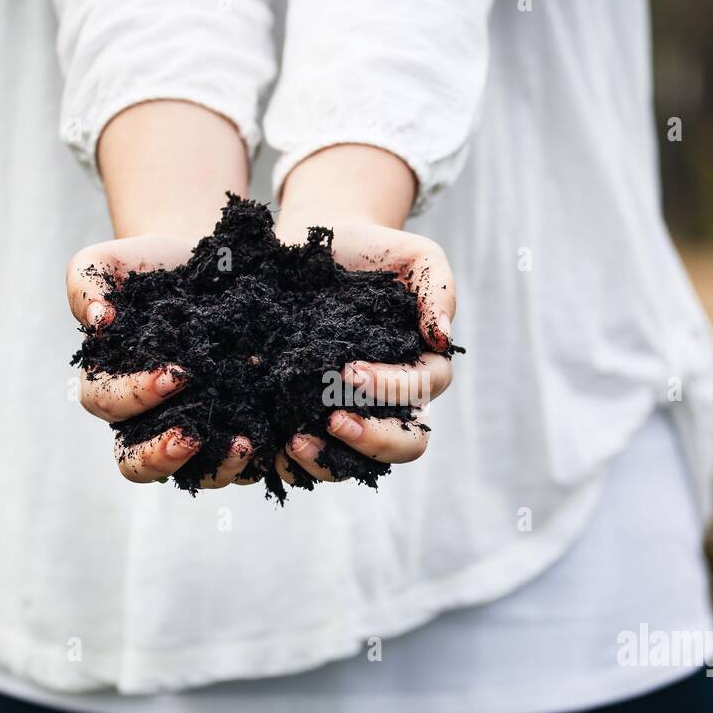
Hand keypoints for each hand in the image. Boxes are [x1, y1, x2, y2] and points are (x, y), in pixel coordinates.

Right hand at [66, 234, 257, 486]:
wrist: (211, 267)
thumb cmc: (153, 269)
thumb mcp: (113, 263)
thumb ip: (87, 284)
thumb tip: (98, 320)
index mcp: (109, 384)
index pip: (107, 405)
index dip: (134, 397)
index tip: (174, 375)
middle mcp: (147, 420)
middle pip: (137, 462)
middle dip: (161, 454)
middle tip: (191, 435)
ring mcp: (192, 430)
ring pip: (193, 474)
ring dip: (215, 467)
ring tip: (244, 443)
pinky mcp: (233, 433)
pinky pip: (239, 465)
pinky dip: (254, 461)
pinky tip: (270, 441)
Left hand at [271, 210, 456, 485]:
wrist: (317, 249)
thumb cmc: (373, 251)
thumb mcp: (415, 256)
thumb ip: (438, 290)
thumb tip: (441, 337)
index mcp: (423, 368)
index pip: (419, 392)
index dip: (390, 390)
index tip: (349, 372)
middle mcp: (394, 403)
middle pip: (403, 444)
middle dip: (371, 440)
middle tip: (332, 421)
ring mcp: (355, 416)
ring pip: (357, 463)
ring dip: (328, 461)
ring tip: (293, 442)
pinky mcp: (313, 420)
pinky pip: (312, 457)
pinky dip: (294, 461)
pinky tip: (271, 446)